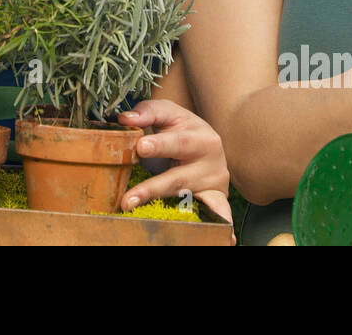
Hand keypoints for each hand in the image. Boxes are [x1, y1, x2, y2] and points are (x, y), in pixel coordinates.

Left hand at [117, 99, 232, 225]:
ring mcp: (214, 181)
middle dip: (154, 187)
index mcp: (200, 135)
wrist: (206, 141)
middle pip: (179, 176)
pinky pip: (218, 211)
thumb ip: (147, 112)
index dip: (159, 144)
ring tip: (140, 215)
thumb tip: (125, 119)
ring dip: (165, 210)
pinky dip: (221, 223)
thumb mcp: (168, 113)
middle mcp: (211, 159)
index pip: (177, 140)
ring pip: (188, 197)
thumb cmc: (182, 127)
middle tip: (130, 197)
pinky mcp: (216, 197)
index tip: (140, 146)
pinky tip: (225, 239)